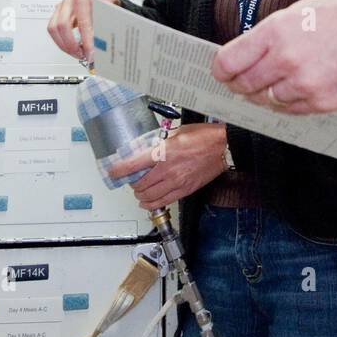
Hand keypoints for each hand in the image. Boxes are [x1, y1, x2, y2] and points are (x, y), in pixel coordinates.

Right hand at [46, 0, 119, 61]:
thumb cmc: (106, 3)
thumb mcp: (111, 11)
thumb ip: (106, 26)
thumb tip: (103, 44)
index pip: (82, 22)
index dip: (86, 41)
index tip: (91, 53)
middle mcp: (70, 0)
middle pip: (63, 25)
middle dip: (71, 45)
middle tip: (82, 55)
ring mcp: (62, 6)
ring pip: (54, 28)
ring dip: (64, 45)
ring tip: (77, 53)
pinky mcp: (57, 13)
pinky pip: (52, 30)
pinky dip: (61, 42)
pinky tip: (72, 47)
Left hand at [108, 121, 227, 210]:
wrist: (223, 147)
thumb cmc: (204, 137)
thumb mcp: (176, 133)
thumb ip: (160, 142)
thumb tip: (147, 147)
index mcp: (163, 152)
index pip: (133, 165)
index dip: (119, 170)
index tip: (112, 172)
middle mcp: (167, 169)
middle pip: (139, 184)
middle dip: (132, 184)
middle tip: (130, 180)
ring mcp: (176, 182)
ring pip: (149, 196)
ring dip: (140, 195)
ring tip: (138, 191)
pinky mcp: (185, 190)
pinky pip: (163, 202)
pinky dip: (151, 204)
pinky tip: (147, 202)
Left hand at [211, 0, 336, 113]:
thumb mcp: (298, 12)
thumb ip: (269, 35)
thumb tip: (246, 54)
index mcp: (276, 32)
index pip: (229, 61)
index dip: (220, 70)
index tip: (221, 72)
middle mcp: (286, 60)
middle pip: (244, 85)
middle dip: (238, 85)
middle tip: (239, 84)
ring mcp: (304, 84)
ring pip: (267, 101)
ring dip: (264, 95)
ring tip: (269, 86)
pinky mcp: (322, 102)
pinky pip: (291, 110)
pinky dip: (287, 103)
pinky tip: (292, 92)